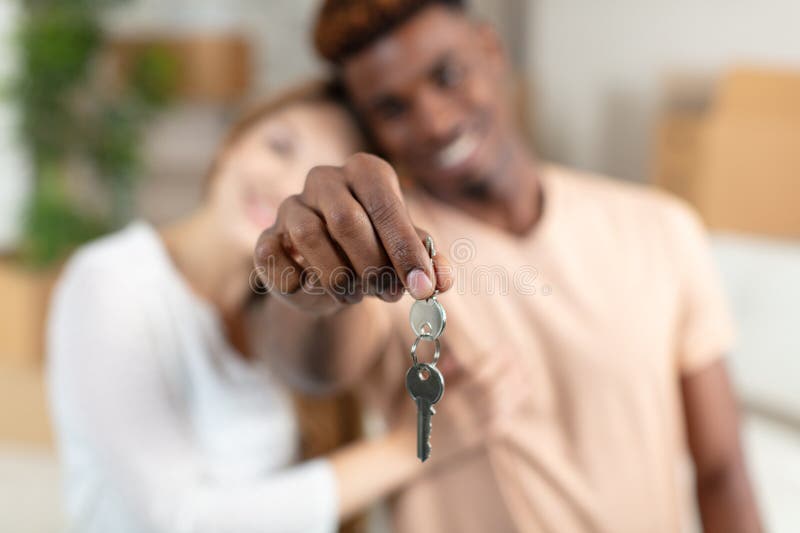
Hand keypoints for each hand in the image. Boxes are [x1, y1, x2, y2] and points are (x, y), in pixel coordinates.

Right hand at [254, 153, 452, 313]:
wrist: (329, 276)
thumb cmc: (374, 254)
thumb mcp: (406, 255)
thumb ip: (427, 264)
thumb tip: (441, 281)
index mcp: (365, 172)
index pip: (385, 205)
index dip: (405, 249)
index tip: (422, 287)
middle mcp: (325, 179)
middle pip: (346, 221)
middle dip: (372, 266)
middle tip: (388, 294)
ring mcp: (290, 206)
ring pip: (309, 238)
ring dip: (339, 278)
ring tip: (356, 294)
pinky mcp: (265, 238)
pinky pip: (277, 260)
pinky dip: (302, 284)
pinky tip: (317, 289)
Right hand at [393, 344, 530, 460]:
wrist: (408, 451)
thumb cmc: (413, 414)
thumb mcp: (422, 389)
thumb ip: (441, 372)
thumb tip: (457, 355)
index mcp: (448, 401)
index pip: (478, 379)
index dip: (494, 362)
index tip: (503, 348)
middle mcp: (463, 416)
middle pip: (495, 392)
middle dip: (511, 373)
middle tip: (520, 357)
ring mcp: (471, 430)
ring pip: (502, 409)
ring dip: (517, 390)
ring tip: (525, 375)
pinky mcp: (476, 442)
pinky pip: (500, 425)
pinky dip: (512, 410)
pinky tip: (518, 398)